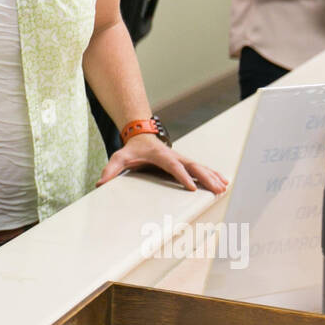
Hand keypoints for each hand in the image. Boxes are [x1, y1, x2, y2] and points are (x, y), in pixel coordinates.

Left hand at [96, 133, 228, 193]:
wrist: (141, 136)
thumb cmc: (131, 149)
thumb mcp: (118, 156)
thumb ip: (110, 169)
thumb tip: (100, 183)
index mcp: (161, 156)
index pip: (174, 166)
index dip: (182, 176)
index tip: (191, 188)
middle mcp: (175, 156)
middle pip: (193, 166)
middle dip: (205, 177)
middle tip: (216, 189)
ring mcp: (181, 158)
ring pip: (200, 167)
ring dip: (212, 177)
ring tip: (224, 187)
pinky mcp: (185, 161)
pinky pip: (201, 168)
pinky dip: (212, 173)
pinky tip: (223, 181)